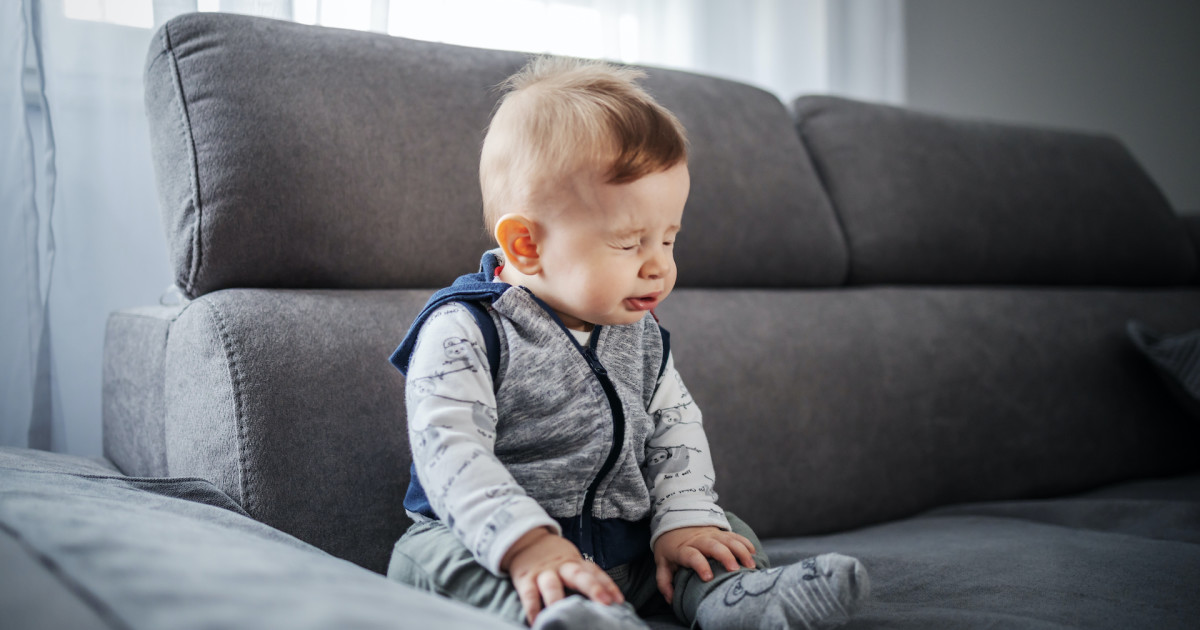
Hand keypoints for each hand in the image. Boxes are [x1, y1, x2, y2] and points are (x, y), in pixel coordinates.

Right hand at [501, 527, 624, 623]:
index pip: (595, 572)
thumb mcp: (571, 561)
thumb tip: (607, 600)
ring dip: (559, 601)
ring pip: (552, 586)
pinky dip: (532, 609)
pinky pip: (529, 595)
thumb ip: (584, 577)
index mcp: (575, 562)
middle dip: (593, 588)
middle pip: (579, 575)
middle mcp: (562, 566)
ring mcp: (543, 572)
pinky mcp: (525, 579)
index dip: (608, 585)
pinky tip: (536, 621)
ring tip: (565, 616)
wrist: (525, 539)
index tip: (619, 600)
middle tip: (604, 603)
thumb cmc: (554, 558)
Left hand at [652, 526, 756, 602]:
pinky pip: (735, 535)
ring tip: (750, 565)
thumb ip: (664, 581)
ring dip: (740, 551)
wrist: (674, 522)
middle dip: (725, 556)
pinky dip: (745, 543)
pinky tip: (753, 553)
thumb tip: (671, 599)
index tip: (708, 577)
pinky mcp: (720, 532)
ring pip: (728, 539)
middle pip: (713, 545)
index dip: (699, 565)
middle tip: (734, 570)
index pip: (691, 555)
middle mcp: (698, 540)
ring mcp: (711, 534)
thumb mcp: (662, 562)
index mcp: (683, 549)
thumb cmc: (670, 547)